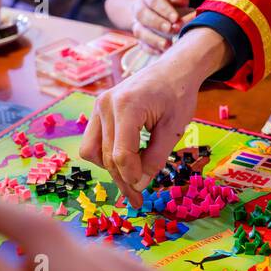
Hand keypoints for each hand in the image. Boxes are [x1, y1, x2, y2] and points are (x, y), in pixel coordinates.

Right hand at [80, 29, 229, 203]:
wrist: (173, 70)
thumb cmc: (178, 96)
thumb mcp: (174, 129)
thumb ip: (156, 158)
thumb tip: (139, 184)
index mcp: (127, 106)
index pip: (120, 154)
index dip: (131, 176)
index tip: (143, 190)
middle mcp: (106, 105)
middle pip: (106, 156)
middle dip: (122, 179)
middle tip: (137, 200)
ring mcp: (98, 106)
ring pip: (92, 151)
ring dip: (110, 168)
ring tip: (133, 181)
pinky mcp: (98, 110)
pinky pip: (93, 141)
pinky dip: (107, 155)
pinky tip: (127, 162)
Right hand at [131, 0, 192, 53]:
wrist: (161, 12)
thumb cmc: (173, 2)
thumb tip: (180, 4)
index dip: (164, 9)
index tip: (176, 18)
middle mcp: (138, 6)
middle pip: (142, 14)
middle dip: (157, 23)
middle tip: (172, 30)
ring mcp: (137, 23)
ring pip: (139, 31)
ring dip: (153, 39)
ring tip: (168, 44)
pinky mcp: (139, 38)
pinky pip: (141, 44)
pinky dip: (152, 49)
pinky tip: (163, 50)